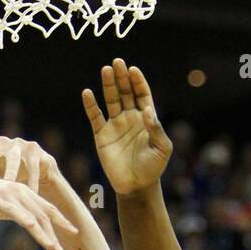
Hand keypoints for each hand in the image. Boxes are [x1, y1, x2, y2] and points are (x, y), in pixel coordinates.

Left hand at [0, 135, 59, 194]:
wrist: (38, 174)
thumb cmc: (9, 179)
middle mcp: (1, 143)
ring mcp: (19, 144)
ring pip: (13, 158)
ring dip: (10, 171)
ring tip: (6, 184)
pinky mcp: (35, 149)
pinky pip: (33, 165)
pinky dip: (31, 178)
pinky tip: (30, 190)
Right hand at [0, 171, 75, 249]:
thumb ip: (14, 212)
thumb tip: (26, 222)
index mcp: (21, 191)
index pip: (45, 207)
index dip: (60, 219)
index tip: (71, 231)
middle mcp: (19, 190)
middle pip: (45, 211)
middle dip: (60, 227)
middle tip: (72, 240)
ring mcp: (10, 194)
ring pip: (35, 215)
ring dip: (47, 233)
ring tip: (56, 248)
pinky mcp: (0, 199)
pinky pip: (19, 214)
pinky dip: (31, 225)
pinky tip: (40, 235)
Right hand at [82, 59, 172, 194]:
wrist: (135, 186)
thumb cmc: (153, 168)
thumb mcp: (162, 148)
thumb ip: (157, 129)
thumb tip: (147, 110)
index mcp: (146, 118)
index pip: (141, 94)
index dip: (137, 81)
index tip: (133, 70)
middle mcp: (129, 117)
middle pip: (125, 92)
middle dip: (122, 78)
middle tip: (118, 63)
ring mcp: (115, 125)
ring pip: (110, 100)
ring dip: (108, 85)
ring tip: (106, 70)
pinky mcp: (102, 135)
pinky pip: (95, 117)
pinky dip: (90, 105)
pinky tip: (88, 93)